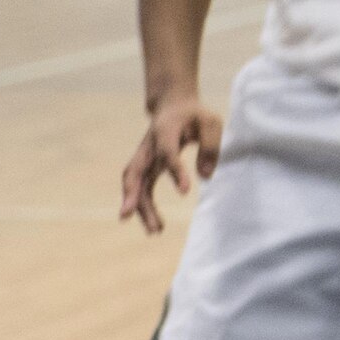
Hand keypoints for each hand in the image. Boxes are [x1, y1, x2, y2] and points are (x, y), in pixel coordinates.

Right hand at [120, 93, 221, 234]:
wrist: (173, 107)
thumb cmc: (194, 116)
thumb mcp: (211, 122)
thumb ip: (211, 146)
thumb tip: (206, 176)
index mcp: (165, 131)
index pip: (167, 153)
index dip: (175, 171)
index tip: (185, 191)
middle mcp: (148, 147)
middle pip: (135, 172)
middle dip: (132, 194)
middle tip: (128, 216)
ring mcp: (144, 158)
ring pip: (135, 184)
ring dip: (139, 207)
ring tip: (155, 231)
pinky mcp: (146, 169)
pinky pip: (141, 189)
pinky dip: (144, 207)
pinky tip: (156, 225)